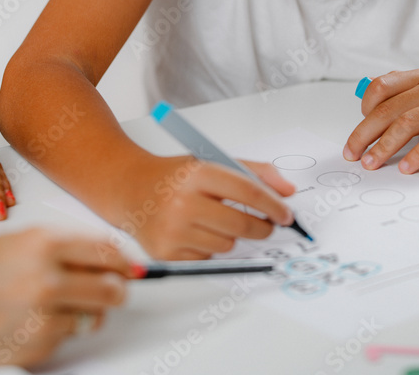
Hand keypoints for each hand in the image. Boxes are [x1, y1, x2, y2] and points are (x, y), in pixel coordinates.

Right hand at [0, 228, 130, 365]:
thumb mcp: (15, 241)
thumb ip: (60, 248)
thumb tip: (101, 257)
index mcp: (44, 243)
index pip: (108, 253)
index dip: (124, 262)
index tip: (131, 268)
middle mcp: (46, 278)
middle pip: (112, 290)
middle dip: (115, 291)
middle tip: (110, 290)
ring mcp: (40, 317)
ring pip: (91, 318)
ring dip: (85, 313)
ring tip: (58, 305)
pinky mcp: (32, 349)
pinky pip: (64, 340)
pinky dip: (56, 333)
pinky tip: (30, 321)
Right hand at [119, 154, 295, 258]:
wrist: (130, 188)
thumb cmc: (175, 176)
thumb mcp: (211, 161)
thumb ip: (253, 172)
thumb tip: (288, 191)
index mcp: (198, 173)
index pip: (248, 191)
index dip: (273, 205)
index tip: (287, 214)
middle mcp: (183, 202)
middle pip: (241, 223)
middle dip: (261, 227)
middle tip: (268, 225)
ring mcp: (173, 230)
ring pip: (227, 244)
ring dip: (231, 236)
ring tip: (215, 220)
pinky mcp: (166, 253)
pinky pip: (208, 257)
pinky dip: (210, 247)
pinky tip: (196, 231)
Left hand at [343, 69, 418, 173]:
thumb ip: (414, 92)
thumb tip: (379, 107)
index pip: (383, 85)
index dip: (366, 106)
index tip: (361, 125)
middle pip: (388, 109)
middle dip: (364, 133)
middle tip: (352, 153)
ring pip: (406, 123)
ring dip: (384, 146)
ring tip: (371, 163)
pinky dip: (418, 154)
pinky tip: (407, 167)